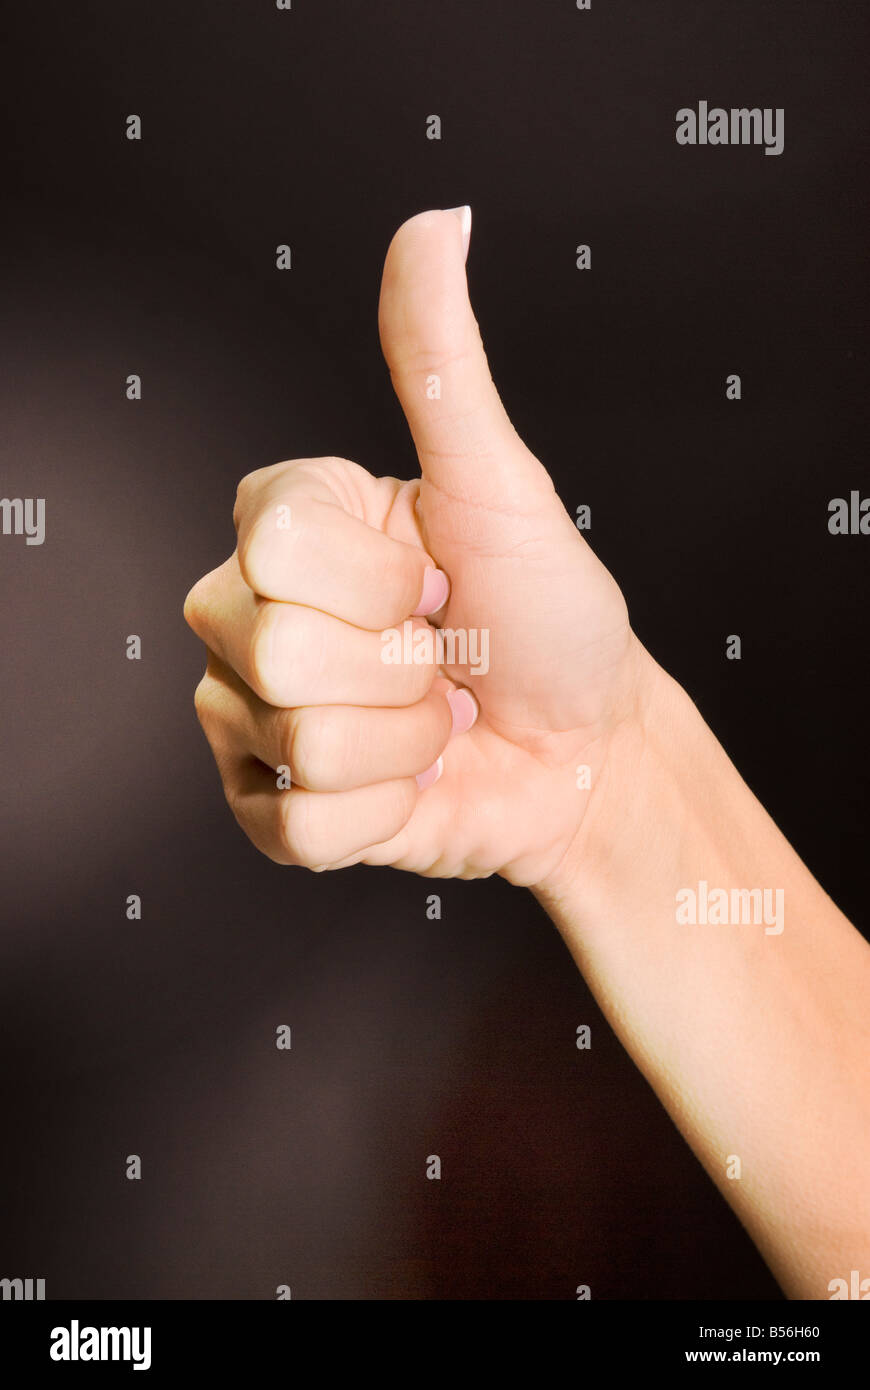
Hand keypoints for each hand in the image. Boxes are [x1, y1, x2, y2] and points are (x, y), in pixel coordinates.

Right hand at [184, 207, 643, 883]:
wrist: (584, 750)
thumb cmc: (550, 619)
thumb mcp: (502, 484)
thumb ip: (442, 363)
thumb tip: (437, 226)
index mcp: (289, 527)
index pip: (274, 545)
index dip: (383, 577)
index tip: (434, 578)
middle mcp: (251, 614)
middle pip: (272, 647)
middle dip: (399, 667)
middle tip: (437, 657)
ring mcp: (250, 714)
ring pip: (295, 739)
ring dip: (403, 741)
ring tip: (431, 719)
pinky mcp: (267, 805)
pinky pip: (297, 823)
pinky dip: (384, 812)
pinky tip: (408, 779)